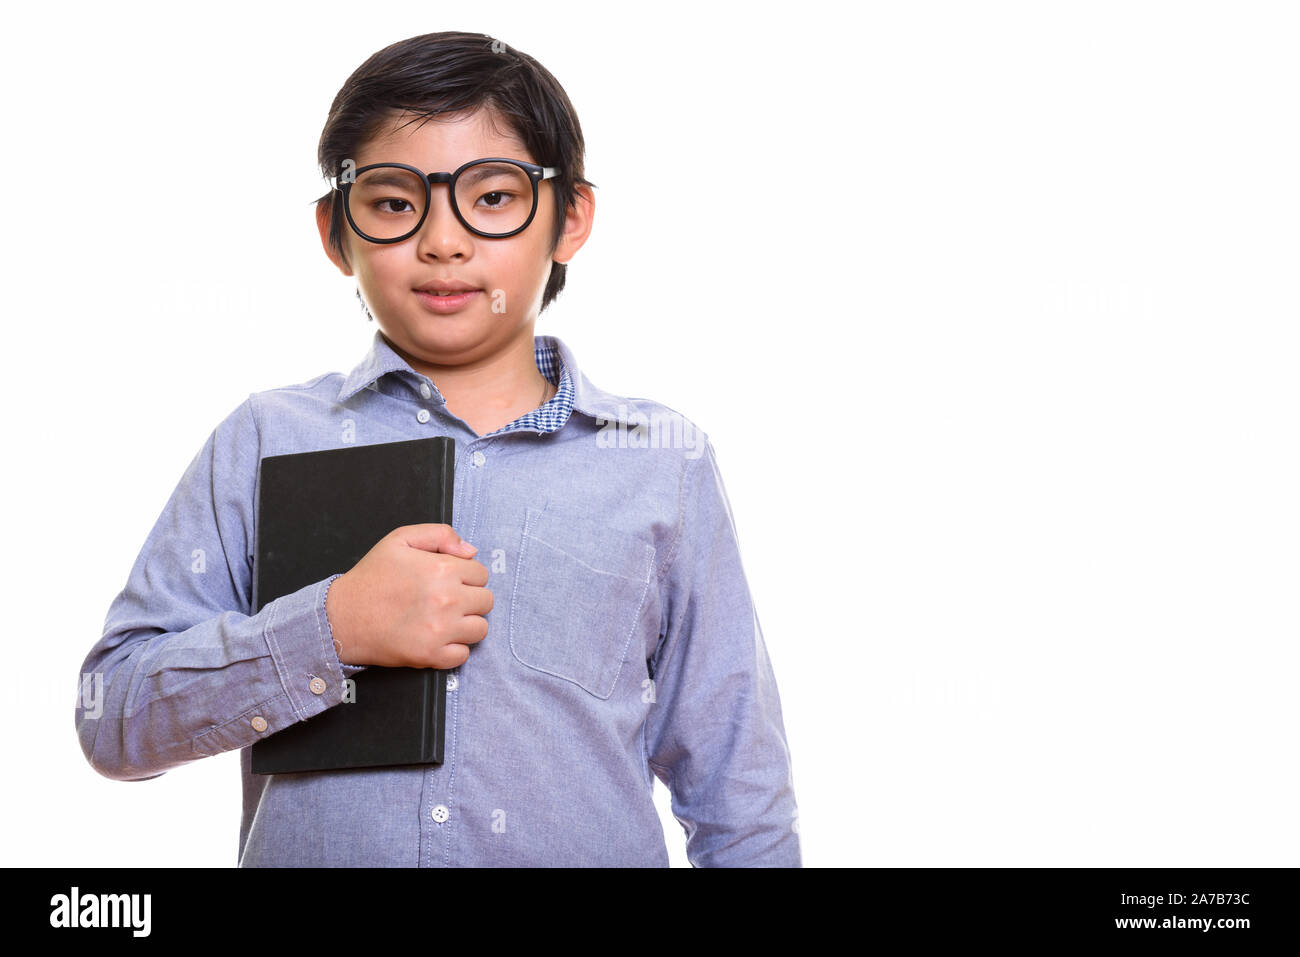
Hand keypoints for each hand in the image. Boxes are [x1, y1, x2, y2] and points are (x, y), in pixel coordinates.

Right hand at [324, 524, 491, 668]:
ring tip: (445, 620)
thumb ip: (440, 535)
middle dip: (470, 599)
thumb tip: (471, 551)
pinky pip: (463, 655)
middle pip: (486, 601)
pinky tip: (437, 638)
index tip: (449, 581)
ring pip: (480, 629)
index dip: (466, 576)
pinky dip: (454, 649)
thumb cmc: (372, 577)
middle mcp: (446, 600)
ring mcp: (440, 630)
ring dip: (466, 624)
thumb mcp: (400, 539)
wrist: (342, 617)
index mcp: (442, 569)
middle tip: (447, 601)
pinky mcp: (431, 655)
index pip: (481, 574)